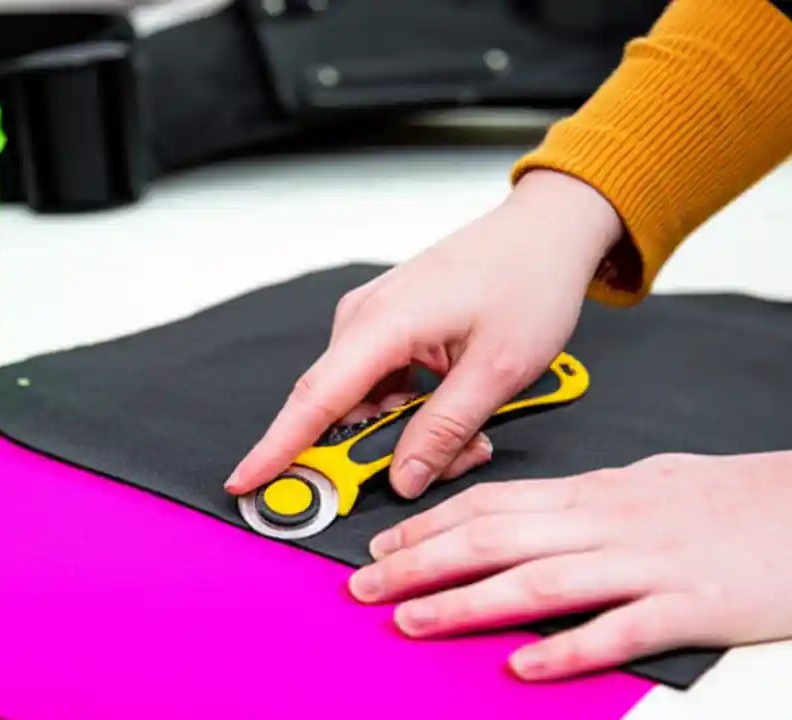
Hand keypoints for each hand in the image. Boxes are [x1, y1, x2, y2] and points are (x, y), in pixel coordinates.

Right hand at [225, 170, 622, 497]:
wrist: (547, 230)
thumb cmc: (528, 281)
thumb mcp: (498, 369)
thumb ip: (444, 429)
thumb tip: (401, 479)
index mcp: (382, 323)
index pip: (314, 399)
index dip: (277, 447)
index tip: (245, 482)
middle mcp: (364, 319)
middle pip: (340, 410)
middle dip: (382, 452)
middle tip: (456, 458)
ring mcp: (374, 321)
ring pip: (368, 404)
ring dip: (409, 432)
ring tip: (475, 432)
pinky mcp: (391, 326)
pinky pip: (384, 386)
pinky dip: (415, 410)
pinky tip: (460, 408)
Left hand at [348, 416, 791, 680]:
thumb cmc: (745, 498)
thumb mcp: (653, 482)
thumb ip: (595, 501)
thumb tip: (548, 514)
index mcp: (598, 494)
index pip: (493, 504)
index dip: (430, 526)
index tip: (383, 546)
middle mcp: (609, 524)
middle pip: (495, 539)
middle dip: (420, 563)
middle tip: (365, 586)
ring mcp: (646, 564)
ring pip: (538, 581)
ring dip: (466, 603)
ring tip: (413, 621)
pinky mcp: (689, 606)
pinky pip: (616, 628)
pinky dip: (565, 648)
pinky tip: (524, 665)